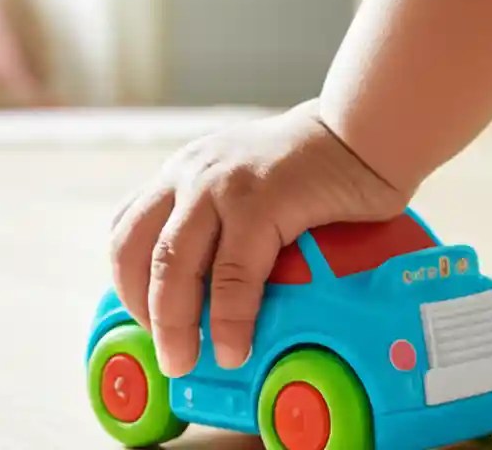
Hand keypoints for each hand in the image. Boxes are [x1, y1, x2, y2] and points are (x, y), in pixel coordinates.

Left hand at [110, 100, 409, 375]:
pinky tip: (236, 344)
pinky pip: (232, 273)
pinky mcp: (259, 201)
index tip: (147, 322)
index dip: (127, 284)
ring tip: (188, 359)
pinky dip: (229, 317)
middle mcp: (192, 173)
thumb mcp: (251, 185)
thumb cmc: (320, 166)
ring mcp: (221, 184)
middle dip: (143, 312)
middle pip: (135, 250)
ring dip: (174, 322)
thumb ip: (227, 223)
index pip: (128, 229)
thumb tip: (217, 295)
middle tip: (167, 353)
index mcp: (186, 171)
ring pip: (172, 265)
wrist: (364, 131)